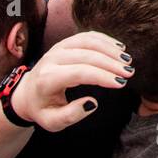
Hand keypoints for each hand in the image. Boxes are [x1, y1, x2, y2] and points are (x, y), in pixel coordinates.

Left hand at [10, 31, 132, 131]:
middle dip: (111, 63)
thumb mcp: (52, 122)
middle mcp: (52, 58)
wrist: (27, 93)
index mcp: (48, 78)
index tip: (121, 84)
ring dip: (110, 49)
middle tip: (129, 72)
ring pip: (88, 41)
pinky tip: (119, 48)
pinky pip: (87, 36)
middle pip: (87, 55)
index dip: (102, 76)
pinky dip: (105, 40)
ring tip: (127, 60)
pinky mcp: (65, 42)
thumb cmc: (42, 109)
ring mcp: (59, 47)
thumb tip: (92, 103)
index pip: (79, 72)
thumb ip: (71, 115)